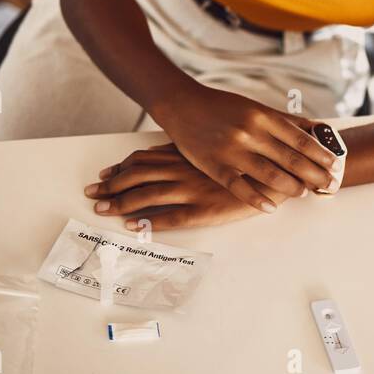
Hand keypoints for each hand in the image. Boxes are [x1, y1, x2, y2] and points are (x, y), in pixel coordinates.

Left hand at [86, 143, 293, 229]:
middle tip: (92, 194)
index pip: (143, 159)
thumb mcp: (221, 148)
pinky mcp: (204, 209)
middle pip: (136, 176)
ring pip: (146, 196)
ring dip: (119, 203)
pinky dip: (147, 221)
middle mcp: (184, 170)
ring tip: (102, 211)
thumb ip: (197, 151)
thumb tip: (174, 153)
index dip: (121, 167)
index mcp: (187, 155)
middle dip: (111, 186)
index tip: (106, 174)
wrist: (280, 171)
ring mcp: (192, 189)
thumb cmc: (252, 158)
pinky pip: (169, 217)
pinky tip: (132, 225)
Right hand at [150, 85, 339, 212]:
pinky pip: (240, 187)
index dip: (320, 154)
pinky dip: (257, 199)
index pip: (300, 139)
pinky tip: (272, 208)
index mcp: (263, 116)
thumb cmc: (223, 107)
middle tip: (329, 183)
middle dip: (314, 173)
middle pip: (290, 159)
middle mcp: (251, 133)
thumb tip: (316, 130)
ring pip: (270, 174)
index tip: (335, 164)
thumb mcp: (256, 107)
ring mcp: (233, 150)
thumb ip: (285, 120)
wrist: (183, 106)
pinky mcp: (215, 166)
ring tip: (306, 192)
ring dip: (292, 187)